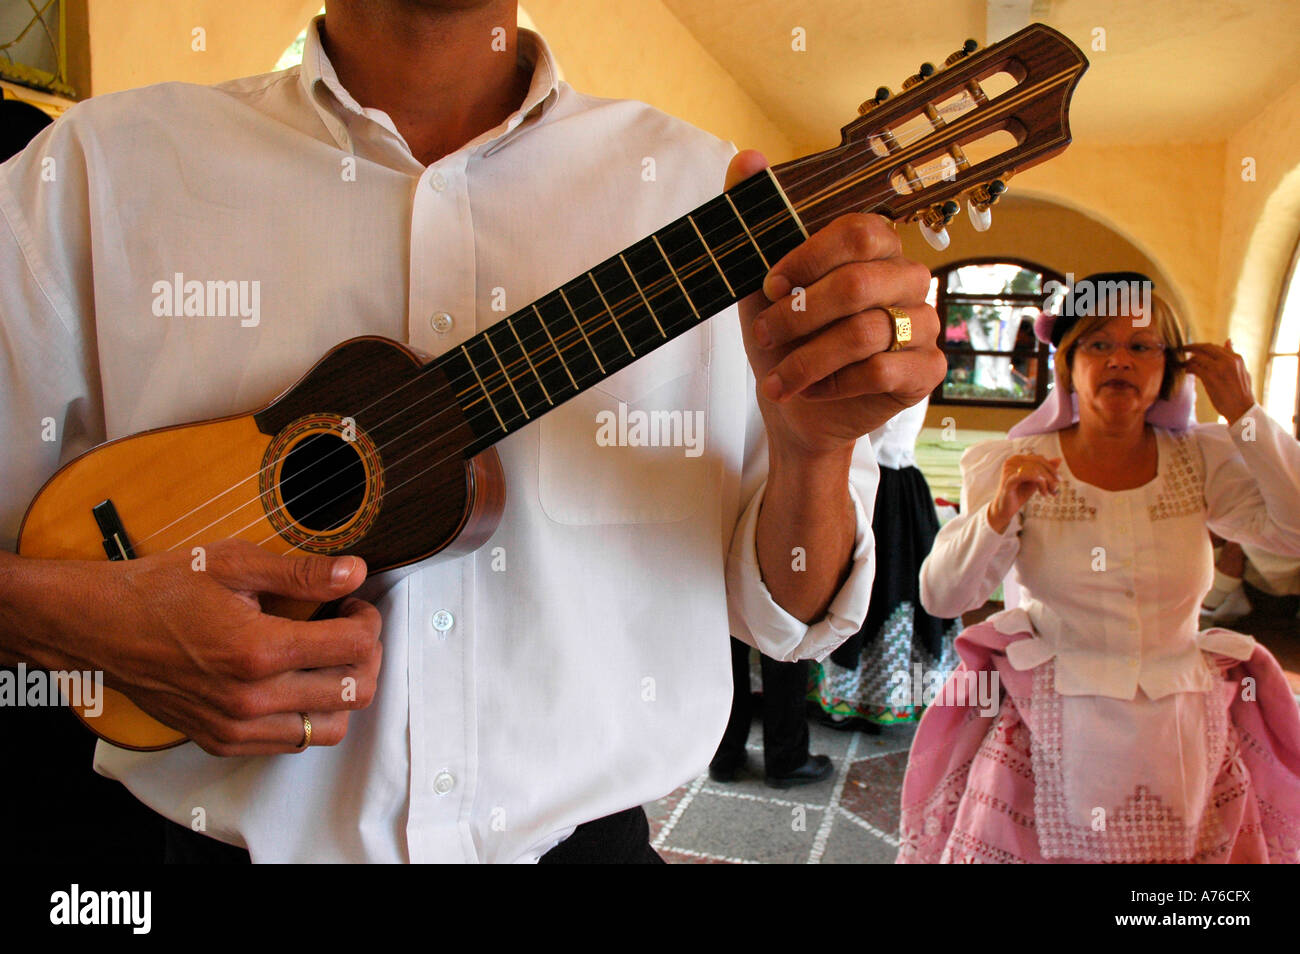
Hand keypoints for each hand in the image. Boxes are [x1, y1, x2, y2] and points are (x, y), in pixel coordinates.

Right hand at [38, 539, 381, 755]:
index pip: (354, 649)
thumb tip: (355, 571)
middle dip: (366, 655)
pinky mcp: (223, 741)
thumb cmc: (164, 589)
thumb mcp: (233, 563)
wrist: (102, 626)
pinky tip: (295, 680)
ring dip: (341, 692)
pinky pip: (292, 743)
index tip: (354, 605)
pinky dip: (308, 715)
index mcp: (257, 650)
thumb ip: (301, 573)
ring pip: (330, 728)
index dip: (368, 621)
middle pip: (354, 692)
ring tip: (326, 658)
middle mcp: (251, 698)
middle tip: (348, 629)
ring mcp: (237, 727)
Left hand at [725, 151, 944, 460]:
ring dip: (808, 359)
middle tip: (766, 335)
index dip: (810, 257)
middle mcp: (908, 279)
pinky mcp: (926, 370)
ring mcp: (923, 324)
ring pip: (866, 333)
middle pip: (859, 284)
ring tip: (779, 377)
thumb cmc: (786, 339)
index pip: (859, 231)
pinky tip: (813, 391)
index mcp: (877, 248)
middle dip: (800, 315)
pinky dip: (835, 384)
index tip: (771, 286)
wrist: (795, 406)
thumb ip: (753, 215)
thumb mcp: (757, 282)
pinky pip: (882, 371)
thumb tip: (745, 155)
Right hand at [987, 454, 1060, 532]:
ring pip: (1035, 469)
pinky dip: (1039, 483)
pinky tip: (1043, 492)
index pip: (1040, 459)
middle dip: (1050, 476)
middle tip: (1055, 489)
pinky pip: (1027, 475)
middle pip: (1038, 463)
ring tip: (1048, 493)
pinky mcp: (1008, 480)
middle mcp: (1011, 461)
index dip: (1052, 469)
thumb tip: (1059, 459)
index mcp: (1017, 459)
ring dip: (1046, 482)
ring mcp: (1009, 470)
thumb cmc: (1020, 493)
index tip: (1058, 482)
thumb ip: (1046, 470)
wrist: (1006, 509)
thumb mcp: (1036, 480)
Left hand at [1183, 340, 1253, 424]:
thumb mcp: (1242, 371)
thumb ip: (1233, 356)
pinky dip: (1188, 368)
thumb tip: (1228, 340)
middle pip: (1205, 348)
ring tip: (1184, 364)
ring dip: (1188, 360)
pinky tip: (1187, 371)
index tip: (1193, 348)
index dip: (1201, 347)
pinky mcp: (1210, 378)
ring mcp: (1219, 369)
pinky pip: (1195, 368)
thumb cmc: (1241, 392)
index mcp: (1236, 358)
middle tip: (1182, 349)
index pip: (1214, 347)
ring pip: (1198, 358)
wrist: (1242, 409)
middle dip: (1191, 347)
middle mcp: (1228, 361)